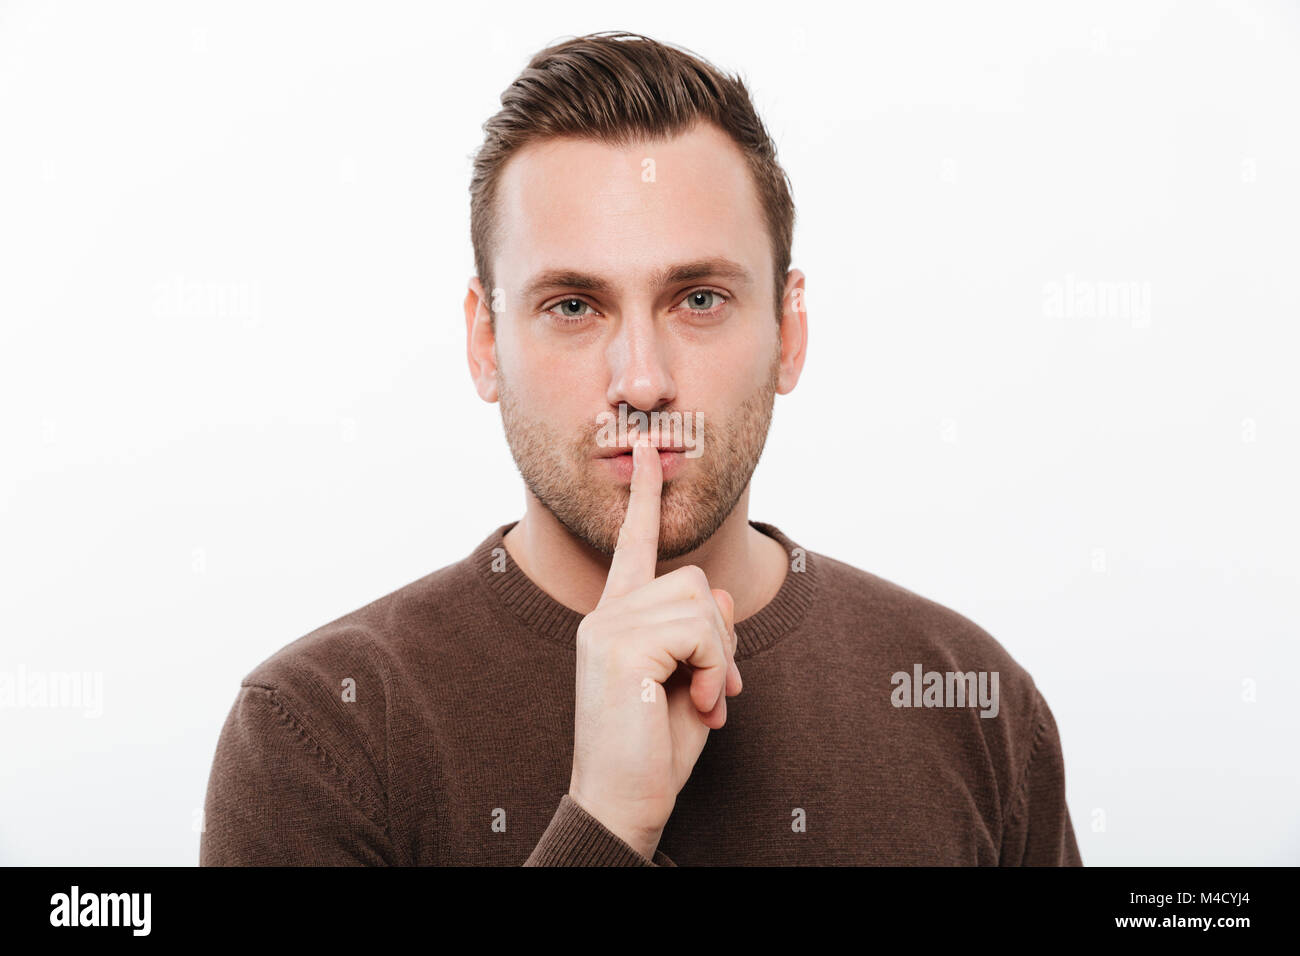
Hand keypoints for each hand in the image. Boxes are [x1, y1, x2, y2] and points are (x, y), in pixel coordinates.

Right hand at [567, 438, 742, 859]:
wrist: (622, 800)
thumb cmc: (653, 748)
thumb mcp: (689, 679)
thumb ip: (701, 633)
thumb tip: (719, 598)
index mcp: (616, 617)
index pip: (634, 546)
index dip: (647, 498)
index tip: (654, 451)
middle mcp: (606, 614)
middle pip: (693, 582)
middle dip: (720, 637)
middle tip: (714, 688)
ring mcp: (608, 627)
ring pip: (700, 603)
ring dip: (717, 656)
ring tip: (700, 698)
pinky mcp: (621, 646)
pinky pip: (699, 629)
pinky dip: (713, 668)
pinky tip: (696, 701)